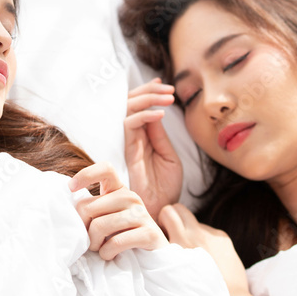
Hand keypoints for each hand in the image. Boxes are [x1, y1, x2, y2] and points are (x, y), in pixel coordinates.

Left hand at [69, 162, 168, 259]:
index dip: (86, 175)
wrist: (153, 253)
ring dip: (94, 244)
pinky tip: (109, 254)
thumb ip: (93, 207)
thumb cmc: (122, 233)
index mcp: (119, 189)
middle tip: (90, 240)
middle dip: (83, 229)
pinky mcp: (148, 233)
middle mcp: (131, 197)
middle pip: (89, 208)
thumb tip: (67, 208)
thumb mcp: (108, 215)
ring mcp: (141, 214)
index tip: (71, 188)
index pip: (105, 169)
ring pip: (100, 226)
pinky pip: (115, 242)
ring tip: (99, 248)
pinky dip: (106, 252)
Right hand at [125, 78, 183, 220]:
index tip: (163, 84)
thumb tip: (155, 112)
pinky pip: (130, 126)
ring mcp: (129, 144)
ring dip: (148, 99)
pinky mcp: (127, 152)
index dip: (148, 93)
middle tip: (168, 88)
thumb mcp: (168, 156)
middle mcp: (133, 138)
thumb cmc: (166, 188)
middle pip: (130, 104)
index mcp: (143, 137)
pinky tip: (160, 114)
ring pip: (128, 110)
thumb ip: (160, 136)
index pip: (139, 108)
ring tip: (168, 97)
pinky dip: (144, 116)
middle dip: (149, 91)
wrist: (161, 211)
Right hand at [159, 203, 248, 295]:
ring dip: (191, 231)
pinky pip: (209, 231)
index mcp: (180, 241)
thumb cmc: (196, 292)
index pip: (168, 211)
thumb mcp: (171, 270)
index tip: (163, 232)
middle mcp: (196, 233)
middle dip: (175, 218)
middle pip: (180, 209)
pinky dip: (206, 240)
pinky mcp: (223, 238)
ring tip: (193, 252)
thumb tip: (158, 238)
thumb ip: (163, 251)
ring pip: (195, 222)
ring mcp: (211, 235)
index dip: (164, 220)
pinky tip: (209, 257)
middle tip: (174, 234)